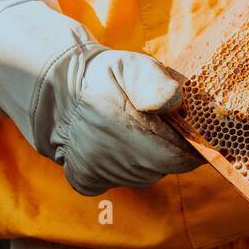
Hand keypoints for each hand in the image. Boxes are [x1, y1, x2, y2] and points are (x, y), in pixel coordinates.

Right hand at [0, 2, 202, 195]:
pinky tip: (115, 144)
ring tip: (133, 130)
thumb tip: (175, 104)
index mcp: (124, 128)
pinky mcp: (84, 181)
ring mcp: (96, 173)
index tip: (184, 128)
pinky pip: (119, 181)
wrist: (58, 88)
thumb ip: (158, 83)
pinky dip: (124, 166)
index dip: (190, 145)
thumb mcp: (135, 66)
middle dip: (169, 149)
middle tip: (157, 124)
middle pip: (163, 168)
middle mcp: (109, 158)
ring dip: (148, 158)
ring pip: (143, 176)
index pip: (178, 158)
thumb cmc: (106, 76)